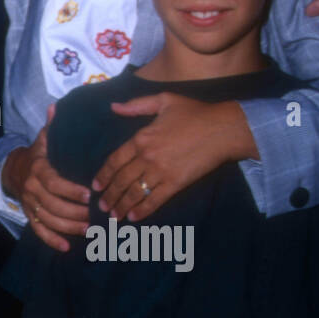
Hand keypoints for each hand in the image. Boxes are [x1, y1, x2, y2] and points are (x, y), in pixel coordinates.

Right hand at [2, 104, 91, 251]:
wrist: (15, 170)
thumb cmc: (39, 154)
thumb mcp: (44, 138)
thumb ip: (52, 126)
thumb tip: (55, 108)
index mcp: (38, 169)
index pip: (53, 182)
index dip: (70, 191)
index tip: (89, 196)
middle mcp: (31, 188)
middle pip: (52, 205)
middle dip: (74, 213)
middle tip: (95, 218)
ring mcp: (29, 203)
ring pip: (47, 219)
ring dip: (68, 227)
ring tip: (88, 231)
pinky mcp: (29, 215)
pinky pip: (38, 230)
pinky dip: (51, 240)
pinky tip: (66, 247)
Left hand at [93, 95, 256, 221]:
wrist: (222, 128)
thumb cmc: (194, 112)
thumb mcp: (163, 100)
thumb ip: (136, 105)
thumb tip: (113, 107)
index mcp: (140, 138)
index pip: (114, 160)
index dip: (103, 175)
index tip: (96, 186)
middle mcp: (146, 157)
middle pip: (121, 180)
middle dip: (110, 195)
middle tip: (102, 206)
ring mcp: (161, 172)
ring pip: (135, 192)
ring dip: (122, 205)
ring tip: (114, 217)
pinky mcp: (176, 183)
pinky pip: (155, 199)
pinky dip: (143, 210)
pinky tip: (134, 217)